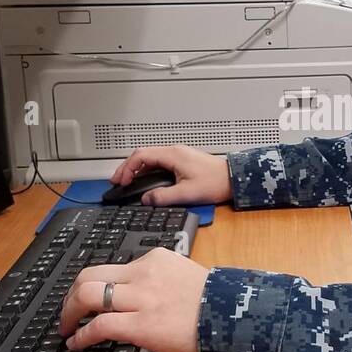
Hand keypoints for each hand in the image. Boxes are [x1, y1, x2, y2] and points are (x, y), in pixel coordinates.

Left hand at [59, 248, 208, 351]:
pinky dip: (80, 336)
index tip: (87, 298)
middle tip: (67, 312)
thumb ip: (160, 280)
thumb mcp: (185, 276)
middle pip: (89, 275)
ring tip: (65, 327)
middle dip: (71, 295)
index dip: (93, 285)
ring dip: (68, 313)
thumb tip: (140, 296)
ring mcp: (140, 298)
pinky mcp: (140, 324)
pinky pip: (98, 326)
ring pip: (86, 296)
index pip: (112, 268)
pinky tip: (76, 344)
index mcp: (155, 259)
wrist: (234, 317)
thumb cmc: (216, 302)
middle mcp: (143, 273)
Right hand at [110, 145, 231, 206]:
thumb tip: (146, 200)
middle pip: (142, 155)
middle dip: (127, 167)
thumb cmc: (216, 182)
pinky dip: (146, 170)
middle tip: (117, 181)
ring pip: (150, 158)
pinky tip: (143, 180)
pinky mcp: (182, 162)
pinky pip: (158, 162)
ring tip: (126, 181)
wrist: (234, 178)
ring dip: (136, 169)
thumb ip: (163, 197)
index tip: (121, 182)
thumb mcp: (187, 193)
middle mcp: (174, 152)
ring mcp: (178, 155)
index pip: (141, 156)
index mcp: (173, 155)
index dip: (127, 169)